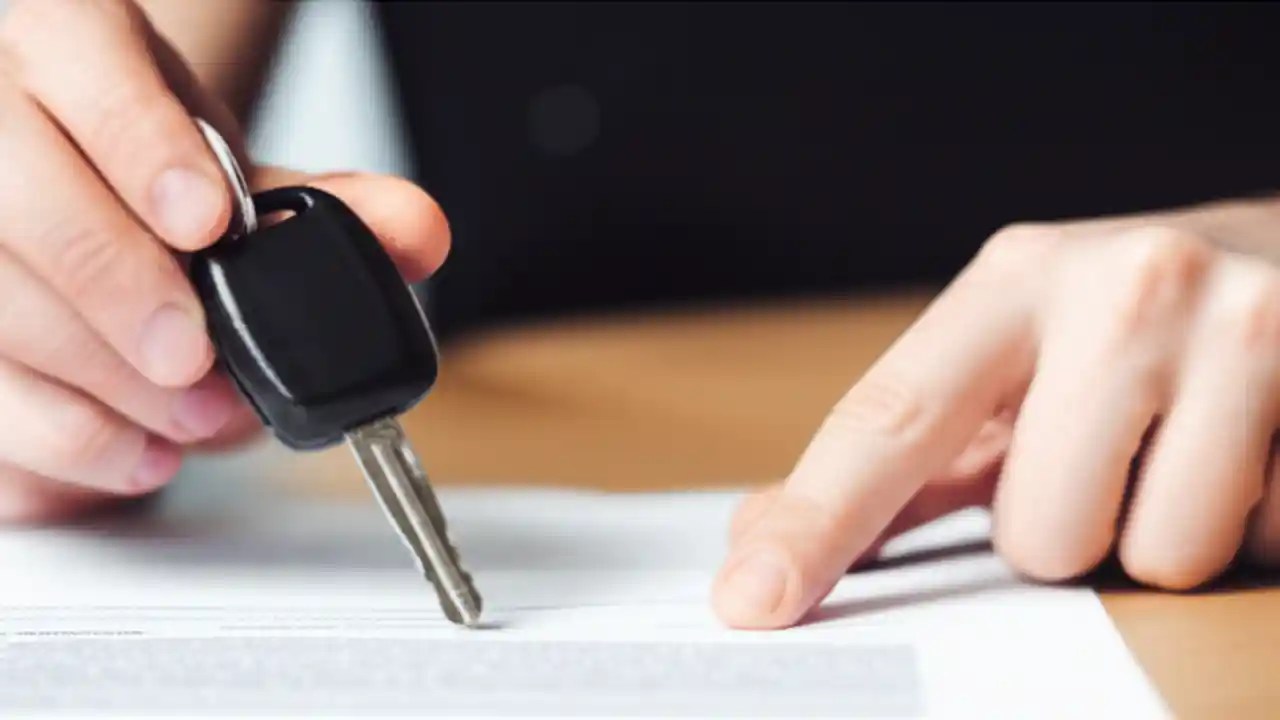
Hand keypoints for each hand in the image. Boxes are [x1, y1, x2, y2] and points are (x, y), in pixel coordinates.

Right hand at [0, 0, 449, 521]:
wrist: (80, 205)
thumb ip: (332, 204)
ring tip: (195, 418)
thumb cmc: (149, 185)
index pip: (84, 63)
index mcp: (65, 46)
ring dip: (106, 384)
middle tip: (194, 359)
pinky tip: (138, 453)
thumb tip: (418, 233)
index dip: (145, 150)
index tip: (206, 222)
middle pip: (27, 204)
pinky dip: (67, 438)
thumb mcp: (237, 181)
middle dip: (123, 293)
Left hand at [712, 206, 1279, 628]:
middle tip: (1111, 455)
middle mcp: (1122, 284)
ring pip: (1152, 557)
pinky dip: (1249, 523)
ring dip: (1159, 534)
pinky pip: (1258, 543)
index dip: (817, 522)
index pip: (890, 421)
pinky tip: (1253, 449)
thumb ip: (908, 453)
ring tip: (1186, 449)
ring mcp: (1239, 327)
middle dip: (1067, 527)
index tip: (752, 599)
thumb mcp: (1020, 358)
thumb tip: (763, 531)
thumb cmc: (1136, 327)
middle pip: (1036, 533)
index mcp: (1013, 279)